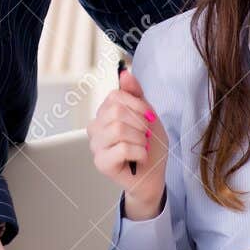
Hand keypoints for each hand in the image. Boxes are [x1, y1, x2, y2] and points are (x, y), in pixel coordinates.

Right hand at [87, 66, 165, 219]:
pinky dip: (139, 152)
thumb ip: (135, 95)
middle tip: (145, 136)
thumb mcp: (147, 115)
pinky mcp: (101, 163)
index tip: (149, 117)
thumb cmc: (149, 146)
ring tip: (142, 147)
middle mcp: (95, 127)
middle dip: (140, 124)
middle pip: (116, 112)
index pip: (115, 95)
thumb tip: (124, 73)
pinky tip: (140, 158)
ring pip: (118, 129)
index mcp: (104, 113)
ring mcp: (96, 145)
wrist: (153, 175)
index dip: (138, 105)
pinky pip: (122, 149)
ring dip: (140, 139)